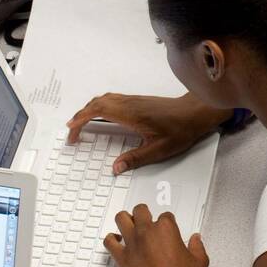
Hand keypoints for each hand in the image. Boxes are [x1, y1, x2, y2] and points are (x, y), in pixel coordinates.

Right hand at [67, 93, 230, 174]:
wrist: (194, 113)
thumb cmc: (179, 129)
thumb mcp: (157, 150)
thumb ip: (135, 158)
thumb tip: (116, 167)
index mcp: (130, 114)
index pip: (97, 111)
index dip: (80, 119)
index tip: (72, 131)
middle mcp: (130, 103)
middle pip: (97, 102)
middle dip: (81, 115)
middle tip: (72, 131)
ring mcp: (134, 100)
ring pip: (104, 99)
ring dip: (90, 109)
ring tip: (82, 122)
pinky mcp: (139, 101)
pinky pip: (113, 99)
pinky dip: (100, 106)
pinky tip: (102, 115)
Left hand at [105, 205, 208, 266]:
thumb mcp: (199, 261)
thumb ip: (197, 246)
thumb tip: (196, 240)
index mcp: (166, 229)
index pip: (165, 216)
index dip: (167, 222)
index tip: (167, 230)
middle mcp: (147, 232)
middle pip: (140, 210)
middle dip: (144, 213)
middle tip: (146, 220)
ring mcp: (132, 244)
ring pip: (121, 219)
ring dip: (125, 220)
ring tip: (128, 224)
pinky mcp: (122, 258)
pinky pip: (109, 242)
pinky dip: (111, 240)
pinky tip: (116, 241)